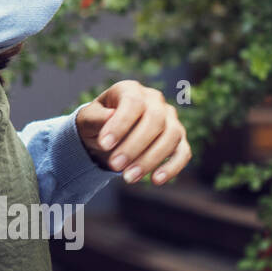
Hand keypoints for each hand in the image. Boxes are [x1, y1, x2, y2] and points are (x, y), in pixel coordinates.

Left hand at [76, 80, 191, 184]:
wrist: (107, 136)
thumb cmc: (97, 124)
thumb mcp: (88, 120)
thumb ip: (96, 118)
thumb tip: (110, 116)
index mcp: (131, 90)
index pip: (133, 102)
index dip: (120, 124)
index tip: (104, 145)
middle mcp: (155, 101)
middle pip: (155, 120)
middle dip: (134, 146)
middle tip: (114, 165)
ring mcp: (170, 120)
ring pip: (171, 136)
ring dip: (150, 159)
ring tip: (128, 177)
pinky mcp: (179, 140)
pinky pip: (183, 153)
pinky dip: (172, 167)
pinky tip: (156, 180)